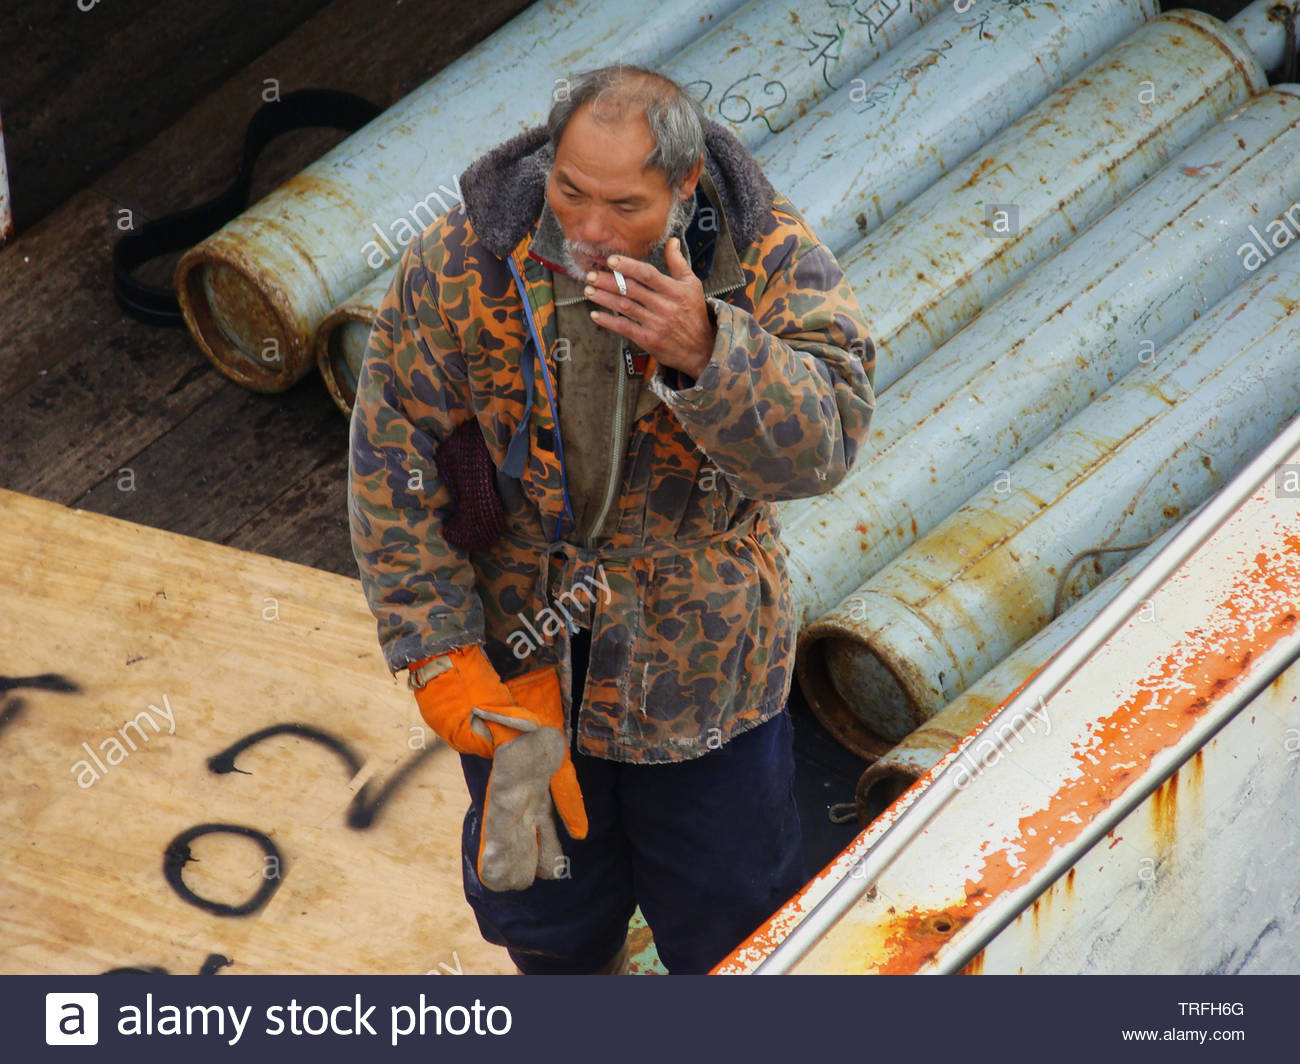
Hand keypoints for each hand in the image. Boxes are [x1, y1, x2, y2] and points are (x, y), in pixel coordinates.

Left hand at [584, 237, 715, 378]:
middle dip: (608, 281)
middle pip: (632, 290)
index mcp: (675, 290)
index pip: (647, 274)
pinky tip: (595, 314)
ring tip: (588, 290)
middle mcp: (665, 306)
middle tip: (591, 274)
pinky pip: (624, 328)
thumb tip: (671, 241)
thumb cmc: (694, 314)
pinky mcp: (649, 340)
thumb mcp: (692, 285)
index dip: (628, 266)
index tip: (611, 260)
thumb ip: (678, 263)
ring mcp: (656, 324)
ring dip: (604, 298)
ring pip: (625, 307)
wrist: (702, 348)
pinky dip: (608, 321)